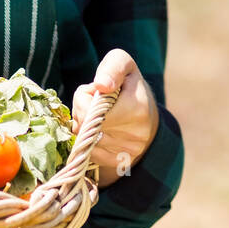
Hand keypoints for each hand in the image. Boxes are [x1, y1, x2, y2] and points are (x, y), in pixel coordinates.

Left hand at [71, 48, 159, 187]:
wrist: (147, 115)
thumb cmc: (128, 84)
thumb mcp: (122, 64)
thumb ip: (112, 68)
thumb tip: (101, 86)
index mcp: (138, 108)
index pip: (91, 110)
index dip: (84, 99)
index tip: (93, 91)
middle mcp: (137, 134)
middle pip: (86, 126)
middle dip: (82, 113)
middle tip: (93, 104)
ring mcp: (129, 152)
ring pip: (86, 141)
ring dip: (84, 127)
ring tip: (97, 117)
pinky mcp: (121, 163)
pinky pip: (90, 154)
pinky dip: (88, 142)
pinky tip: (98, 132)